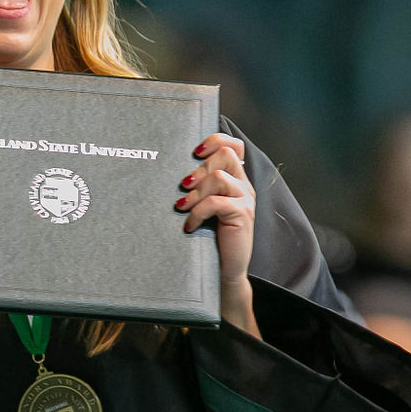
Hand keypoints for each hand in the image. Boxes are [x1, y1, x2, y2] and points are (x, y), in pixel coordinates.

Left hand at [178, 132, 257, 333]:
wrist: (223, 271)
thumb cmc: (207, 237)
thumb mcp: (201, 207)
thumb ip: (195, 188)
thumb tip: (165, 170)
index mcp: (235, 179)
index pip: (233, 146)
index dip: (215, 140)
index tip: (194, 152)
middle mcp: (243, 186)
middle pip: (226, 155)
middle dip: (200, 168)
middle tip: (183, 186)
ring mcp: (245, 201)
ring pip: (221, 177)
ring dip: (196, 191)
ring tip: (182, 207)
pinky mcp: (243, 216)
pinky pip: (218, 203)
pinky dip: (198, 212)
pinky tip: (189, 225)